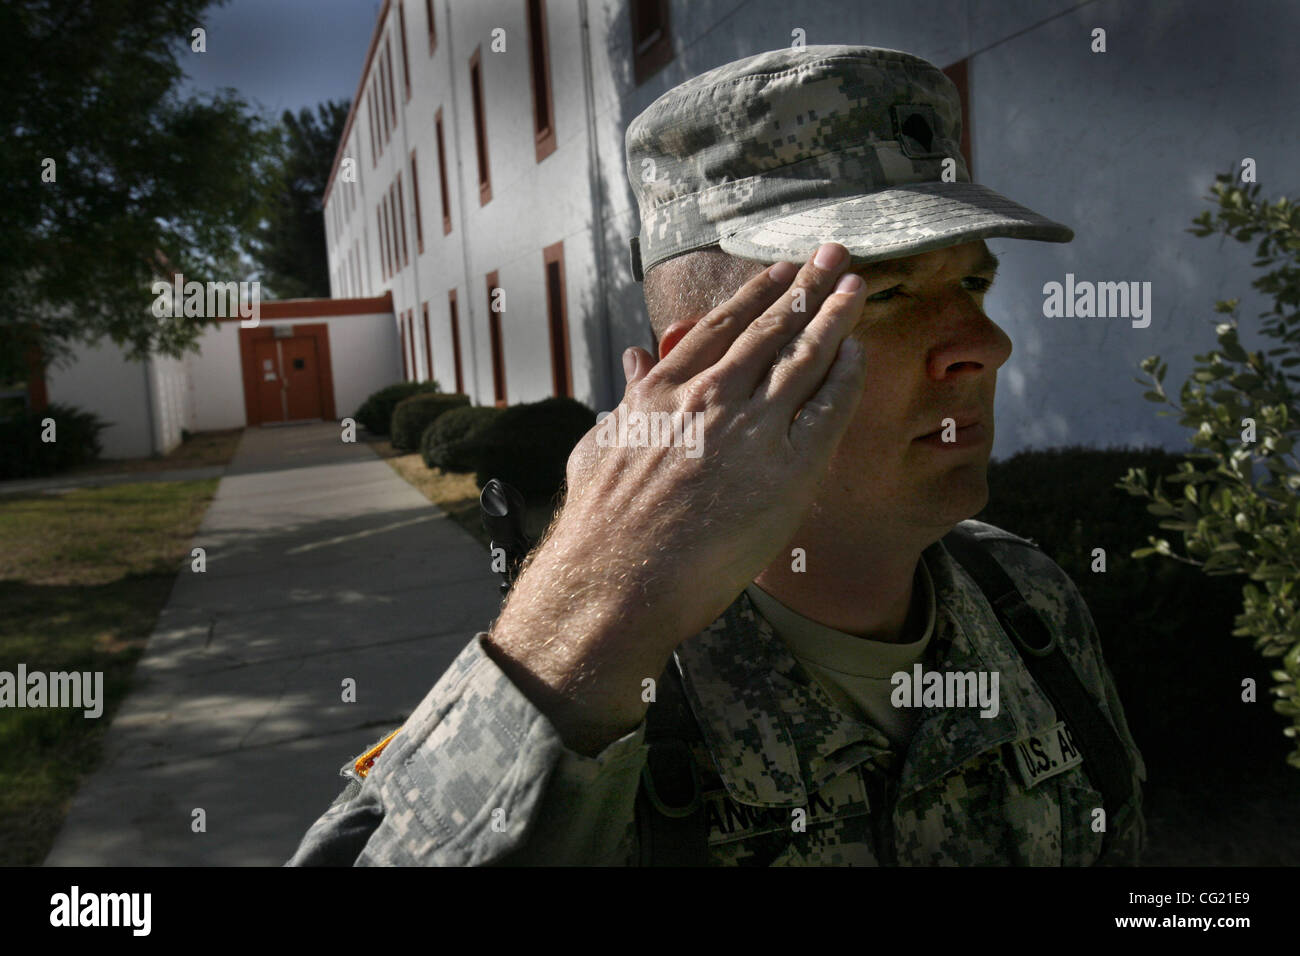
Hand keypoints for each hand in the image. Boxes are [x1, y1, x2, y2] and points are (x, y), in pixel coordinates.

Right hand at [559, 241, 868, 630]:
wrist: (617, 579)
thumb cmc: (600, 524)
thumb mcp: (600, 444)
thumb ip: (628, 397)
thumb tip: (634, 360)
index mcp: (664, 389)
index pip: (721, 326)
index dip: (756, 293)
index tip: (780, 270)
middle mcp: (711, 396)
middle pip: (771, 328)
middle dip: (806, 285)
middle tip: (833, 254)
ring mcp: (751, 429)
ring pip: (805, 356)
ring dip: (835, 314)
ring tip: (856, 285)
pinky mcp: (787, 469)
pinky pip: (829, 407)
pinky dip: (846, 374)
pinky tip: (857, 352)